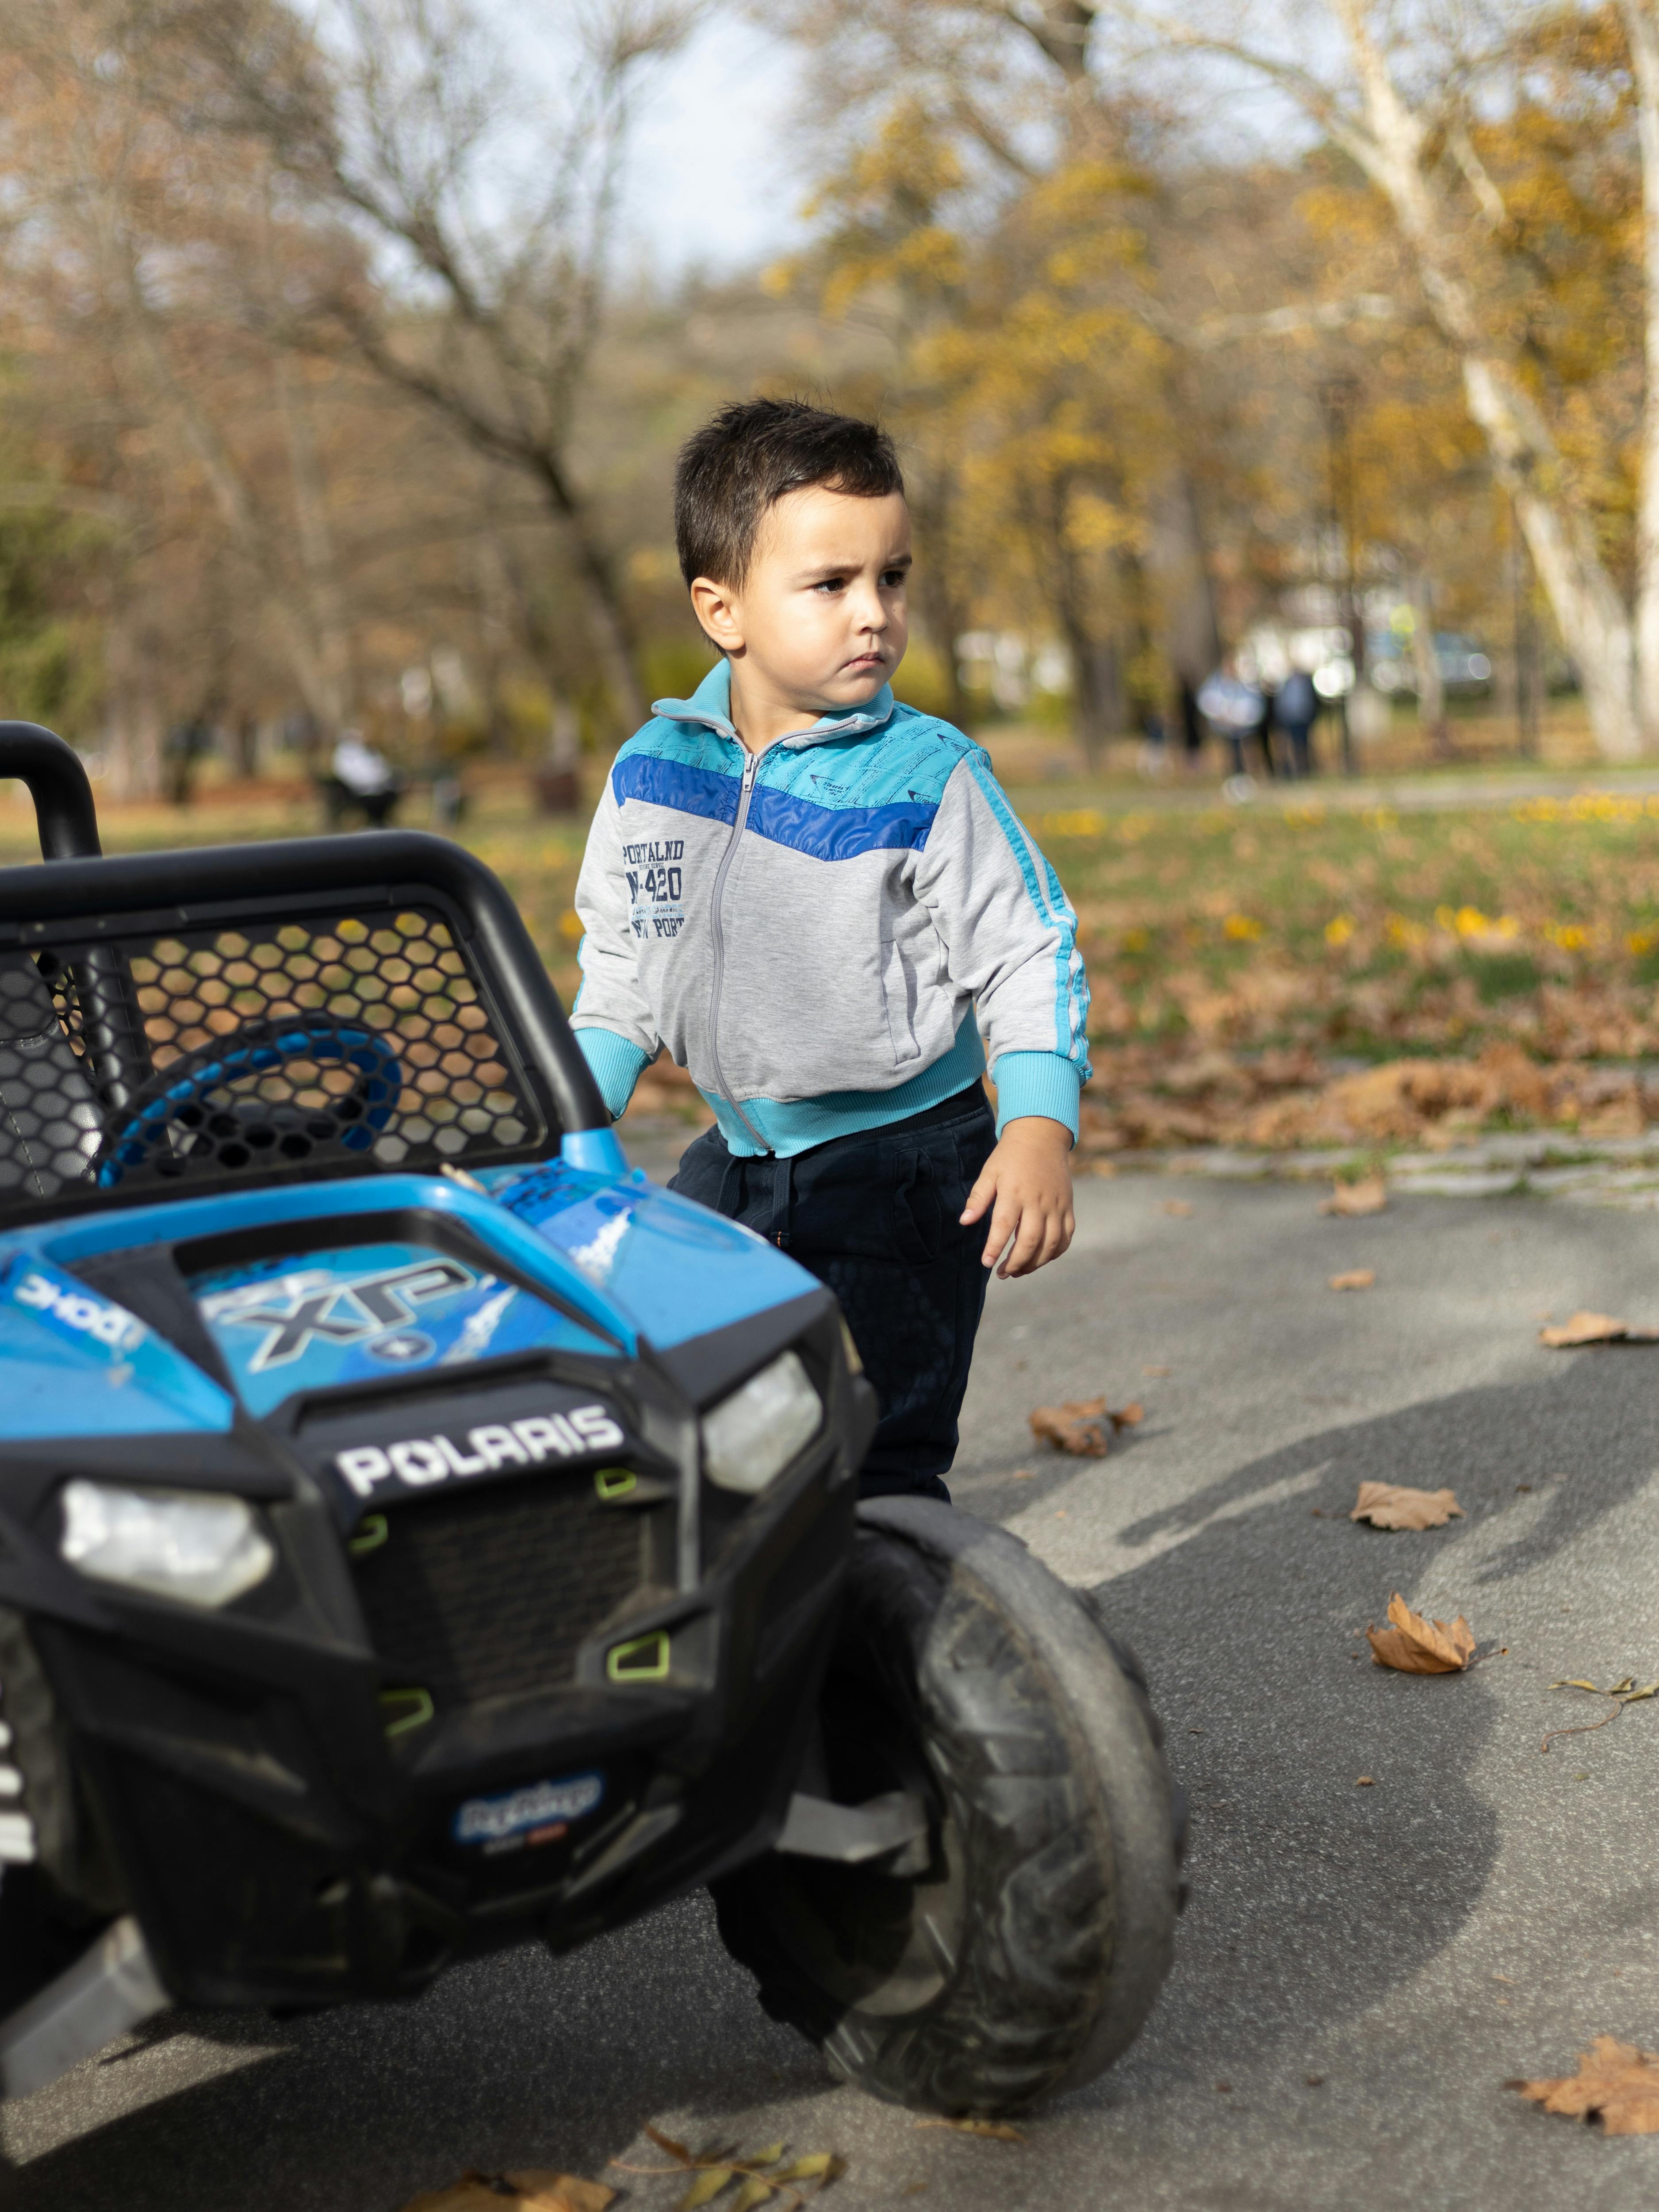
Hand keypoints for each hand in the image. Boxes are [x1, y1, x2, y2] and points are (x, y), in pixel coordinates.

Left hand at [960, 1116, 1075, 1277]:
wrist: (1041, 1137)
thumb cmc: (1010, 1156)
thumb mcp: (989, 1172)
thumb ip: (978, 1198)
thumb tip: (965, 1221)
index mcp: (1014, 1192)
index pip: (1004, 1227)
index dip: (995, 1248)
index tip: (987, 1263)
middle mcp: (1038, 1201)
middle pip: (1030, 1241)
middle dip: (1016, 1263)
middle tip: (1002, 1273)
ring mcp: (1057, 1205)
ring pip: (1051, 1244)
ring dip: (1035, 1263)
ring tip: (1019, 1270)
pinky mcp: (1068, 1207)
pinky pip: (1066, 1236)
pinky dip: (1055, 1252)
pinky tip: (1041, 1259)